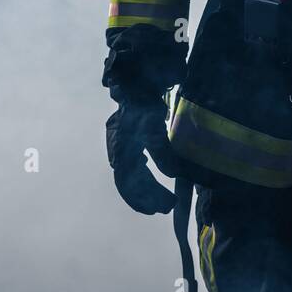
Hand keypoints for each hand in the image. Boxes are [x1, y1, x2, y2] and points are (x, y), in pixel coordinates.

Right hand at [106, 100, 179, 215]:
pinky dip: (144, 178)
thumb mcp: (156, 128)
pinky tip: (152, 184)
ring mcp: (121, 145)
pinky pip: (133, 167)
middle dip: (148, 196)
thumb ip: (162, 152)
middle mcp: (118, 148)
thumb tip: (172, 175)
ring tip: (166, 201)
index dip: (142, 197)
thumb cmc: (146, 103)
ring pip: (132, 176)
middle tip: (168, 207)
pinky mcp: (128, 142)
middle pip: (130, 181)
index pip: (129, 180)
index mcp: (122, 146)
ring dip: (147, 190)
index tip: (161, 207)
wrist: (137, 83)